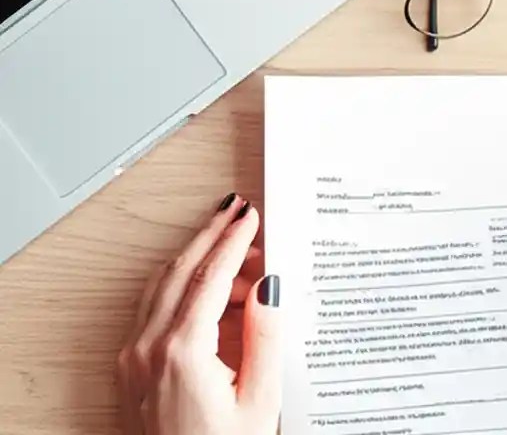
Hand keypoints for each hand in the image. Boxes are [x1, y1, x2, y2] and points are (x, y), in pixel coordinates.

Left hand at [117, 194, 282, 434]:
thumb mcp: (260, 401)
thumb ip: (264, 338)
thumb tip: (269, 287)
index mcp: (183, 351)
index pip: (210, 277)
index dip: (233, 242)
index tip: (251, 216)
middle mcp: (149, 349)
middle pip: (179, 271)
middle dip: (210, 236)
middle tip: (238, 211)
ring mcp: (134, 358)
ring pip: (161, 287)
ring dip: (195, 259)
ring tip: (233, 246)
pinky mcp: (131, 369)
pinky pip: (152, 310)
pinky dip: (180, 286)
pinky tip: (207, 288)